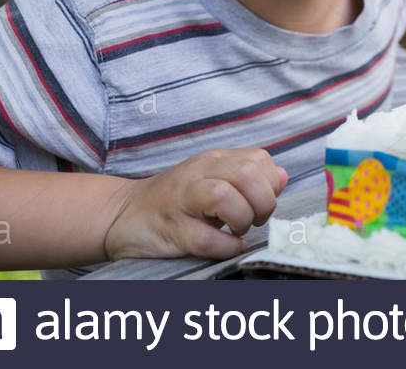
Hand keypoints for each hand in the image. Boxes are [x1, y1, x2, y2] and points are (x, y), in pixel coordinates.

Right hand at [104, 148, 287, 261]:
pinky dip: (226, 246)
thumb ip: (249, 177)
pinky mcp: (171, 230)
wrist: (123, 214)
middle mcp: (198, 173)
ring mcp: (182, 200)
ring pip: (224, 197)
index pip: (259, 159)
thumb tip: (282, 176)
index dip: (271, 183)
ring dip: (242, 218)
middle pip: (246, 174)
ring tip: (239, 229)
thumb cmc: (177, 199)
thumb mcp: (214, 179)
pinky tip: (228, 246)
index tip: (263, 201)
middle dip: (263, 201)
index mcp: (214, 160)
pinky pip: (206, 238)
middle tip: (255, 219)